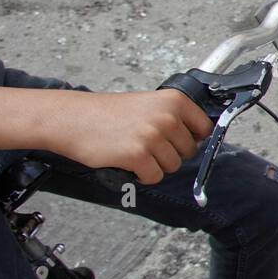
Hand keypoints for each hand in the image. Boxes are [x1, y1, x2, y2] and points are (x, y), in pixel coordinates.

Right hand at [46, 90, 214, 184]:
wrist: (72, 118)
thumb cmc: (106, 113)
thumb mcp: (148, 104)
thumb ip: (174, 117)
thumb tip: (200, 137)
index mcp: (174, 101)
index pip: (204, 128)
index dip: (192, 138)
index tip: (179, 140)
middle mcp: (167, 117)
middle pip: (189, 151)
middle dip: (170, 153)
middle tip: (145, 144)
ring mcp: (153, 137)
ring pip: (172, 166)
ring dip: (155, 165)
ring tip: (133, 150)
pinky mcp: (138, 156)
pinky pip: (154, 177)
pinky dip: (142, 176)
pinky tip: (128, 163)